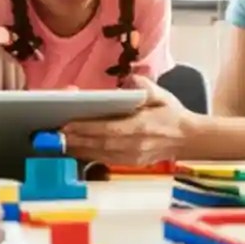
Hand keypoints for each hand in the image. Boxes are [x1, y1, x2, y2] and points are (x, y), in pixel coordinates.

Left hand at [62, 76, 190, 165]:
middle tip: (55, 135)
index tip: (69, 125)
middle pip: (100, 144)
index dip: (87, 128)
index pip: (109, 129)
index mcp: (142, 126)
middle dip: (76, 140)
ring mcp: (133, 156)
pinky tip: (76, 150)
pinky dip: (89, 155)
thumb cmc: (172, 114)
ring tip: (60, 142)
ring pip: (100, 154)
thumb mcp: (162, 95)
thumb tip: (130, 80)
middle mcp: (135, 144)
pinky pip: (106, 160)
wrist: (189, 139)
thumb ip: (144, 86)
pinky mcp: (131, 163)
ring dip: (79, 149)